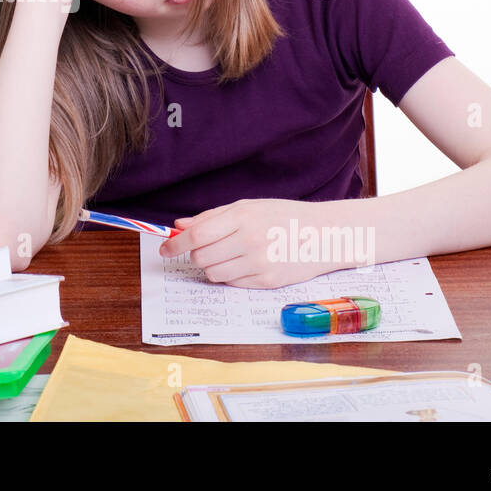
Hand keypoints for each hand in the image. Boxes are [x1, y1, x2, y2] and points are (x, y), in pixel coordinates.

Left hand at [159, 198, 348, 288]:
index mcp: (243, 216)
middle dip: (196, 255)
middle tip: (206, 248)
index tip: (165, 250)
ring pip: (214, 273)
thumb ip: (212, 217)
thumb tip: (179, 226)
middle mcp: (250, 240)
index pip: (197, 235)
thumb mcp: (248, 207)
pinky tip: (246, 263)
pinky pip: (232, 283)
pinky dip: (231, 275)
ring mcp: (260, 263)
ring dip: (213, 266)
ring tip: (229, 254)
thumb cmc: (283, 216)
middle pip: (201, 257)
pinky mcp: (267, 281)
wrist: (325, 234)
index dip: (176, 245)